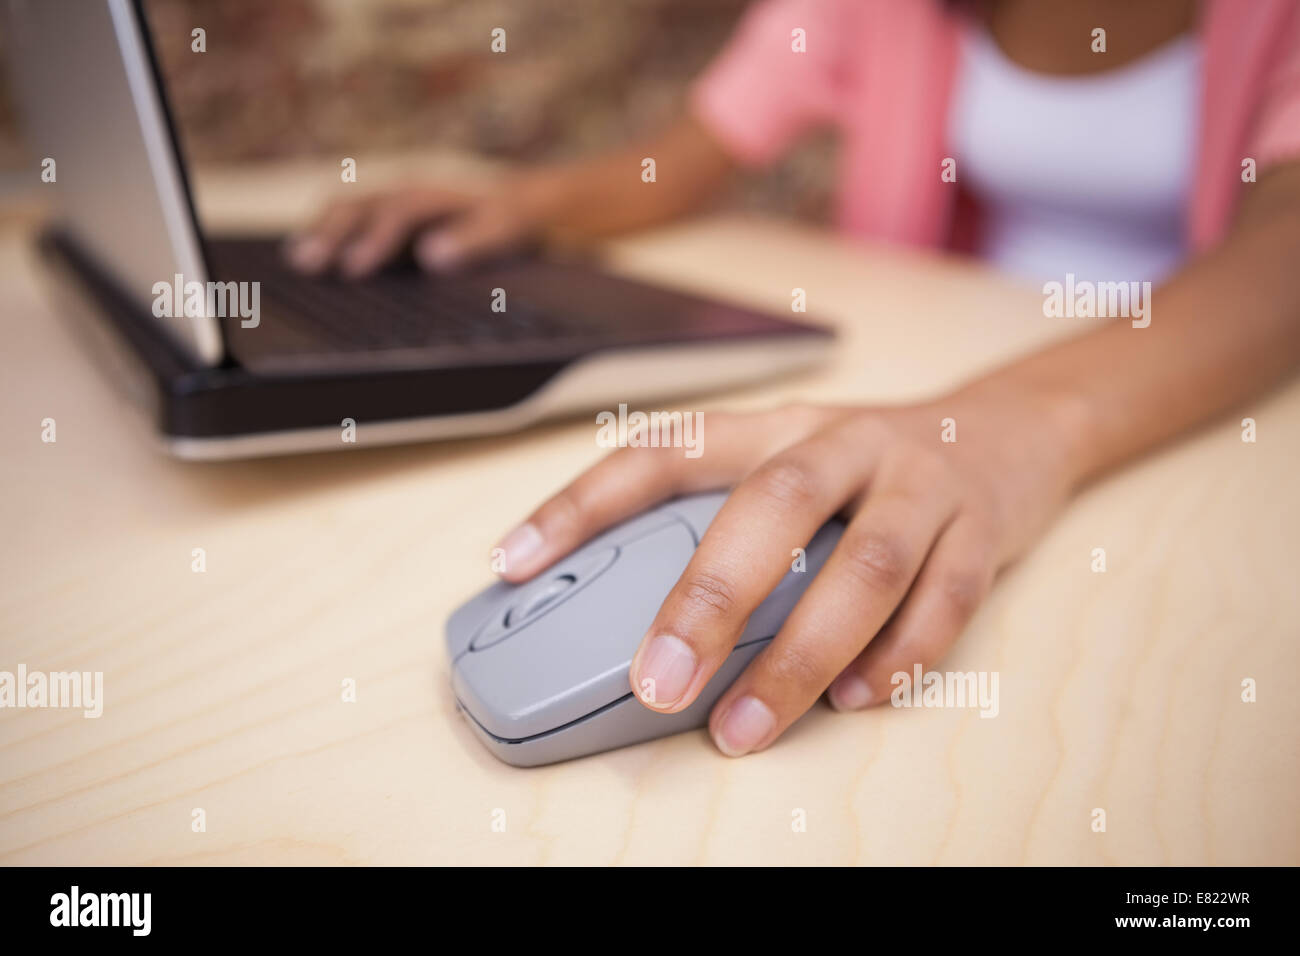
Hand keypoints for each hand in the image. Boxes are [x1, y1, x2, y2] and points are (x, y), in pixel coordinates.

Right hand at [284, 173, 565, 276]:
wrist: (526, 205)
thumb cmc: (516, 221)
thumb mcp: (506, 229)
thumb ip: (473, 241)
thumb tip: (432, 256)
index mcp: (435, 195)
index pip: (397, 214)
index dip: (375, 240)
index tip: (354, 268)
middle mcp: (408, 192)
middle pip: (361, 205)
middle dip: (332, 232)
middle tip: (306, 263)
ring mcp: (395, 203)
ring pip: (350, 210)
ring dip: (322, 232)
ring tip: (297, 259)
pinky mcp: (391, 222)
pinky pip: (353, 221)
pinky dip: (329, 234)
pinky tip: (309, 256)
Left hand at [492, 388, 1090, 756]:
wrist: (1010, 428)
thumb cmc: (869, 466)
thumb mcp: (791, 466)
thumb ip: (723, 524)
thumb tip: (631, 616)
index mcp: (775, 425)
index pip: (665, 448)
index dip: (584, 501)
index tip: (513, 561)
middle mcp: (844, 442)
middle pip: (774, 505)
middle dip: (709, 597)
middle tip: (657, 680)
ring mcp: (919, 481)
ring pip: (864, 563)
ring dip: (801, 653)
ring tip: (744, 725)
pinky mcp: (982, 528)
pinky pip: (943, 598)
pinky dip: (900, 655)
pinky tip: (855, 699)